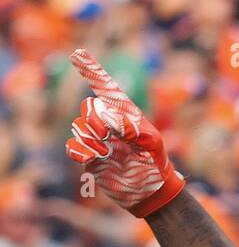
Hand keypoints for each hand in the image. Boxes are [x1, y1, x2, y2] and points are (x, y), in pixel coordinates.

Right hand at [64, 50, 185, 218]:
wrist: (151, 192)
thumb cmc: (156, 165)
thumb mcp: (152, 143)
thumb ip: (134, 128)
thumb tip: (109, 119)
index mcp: (124, 115)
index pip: (105, 88)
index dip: (92, 71)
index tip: (77, 54)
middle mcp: (108, 125)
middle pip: (89, 108)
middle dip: (95, 119)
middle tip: (107, 136)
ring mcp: (97, 141)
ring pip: (79, 128)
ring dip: (91, 139)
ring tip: (108, 153)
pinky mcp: (90, 158)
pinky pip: (73, 148)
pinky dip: (79, 150)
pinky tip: (93, 158)